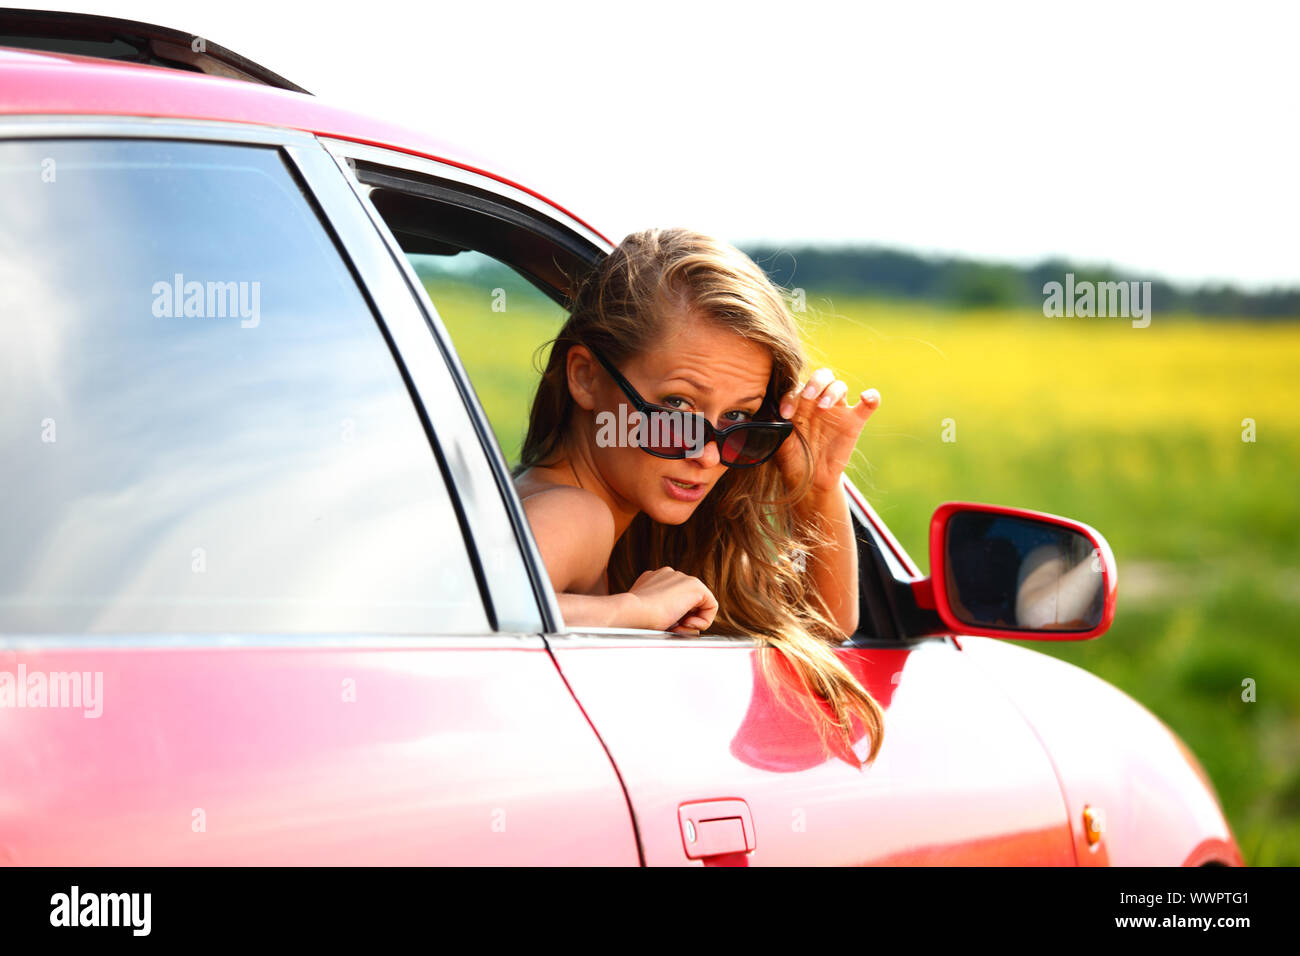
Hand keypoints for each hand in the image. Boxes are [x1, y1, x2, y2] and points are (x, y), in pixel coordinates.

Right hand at [626, 566, 718, 634]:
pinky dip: (704, 620)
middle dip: (682, 619)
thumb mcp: (647, 613)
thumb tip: (676, 624)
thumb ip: (660, 612)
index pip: (674, 599)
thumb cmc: (634, 618)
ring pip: (699, 604)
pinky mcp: (695, 586)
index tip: (665, 625)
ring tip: (676, 627)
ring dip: (690, 620)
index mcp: (654, 579)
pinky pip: (711, 605)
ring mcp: (682, 578)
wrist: (632, 612)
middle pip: (688, 601)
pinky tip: (687, 624)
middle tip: (671, 628)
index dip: (673, 617)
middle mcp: (669, 575)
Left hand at [775, 367, 880, 495]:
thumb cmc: (793, 459)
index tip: (785, 414)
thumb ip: (776, 428)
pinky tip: (866, 397)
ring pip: (839, 386)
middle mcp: (818, 401)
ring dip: (831, 392)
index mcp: (799, 402)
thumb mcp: (781, 445)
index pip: (796, 388)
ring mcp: (838, 410)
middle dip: (814, 383)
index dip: (790, 397)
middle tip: (808, 397)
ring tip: (824, 407)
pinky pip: (869, 404)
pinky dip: (871, 397)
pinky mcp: (854, 421)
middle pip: (821, 377)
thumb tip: (769, 415)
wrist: (811, 479)